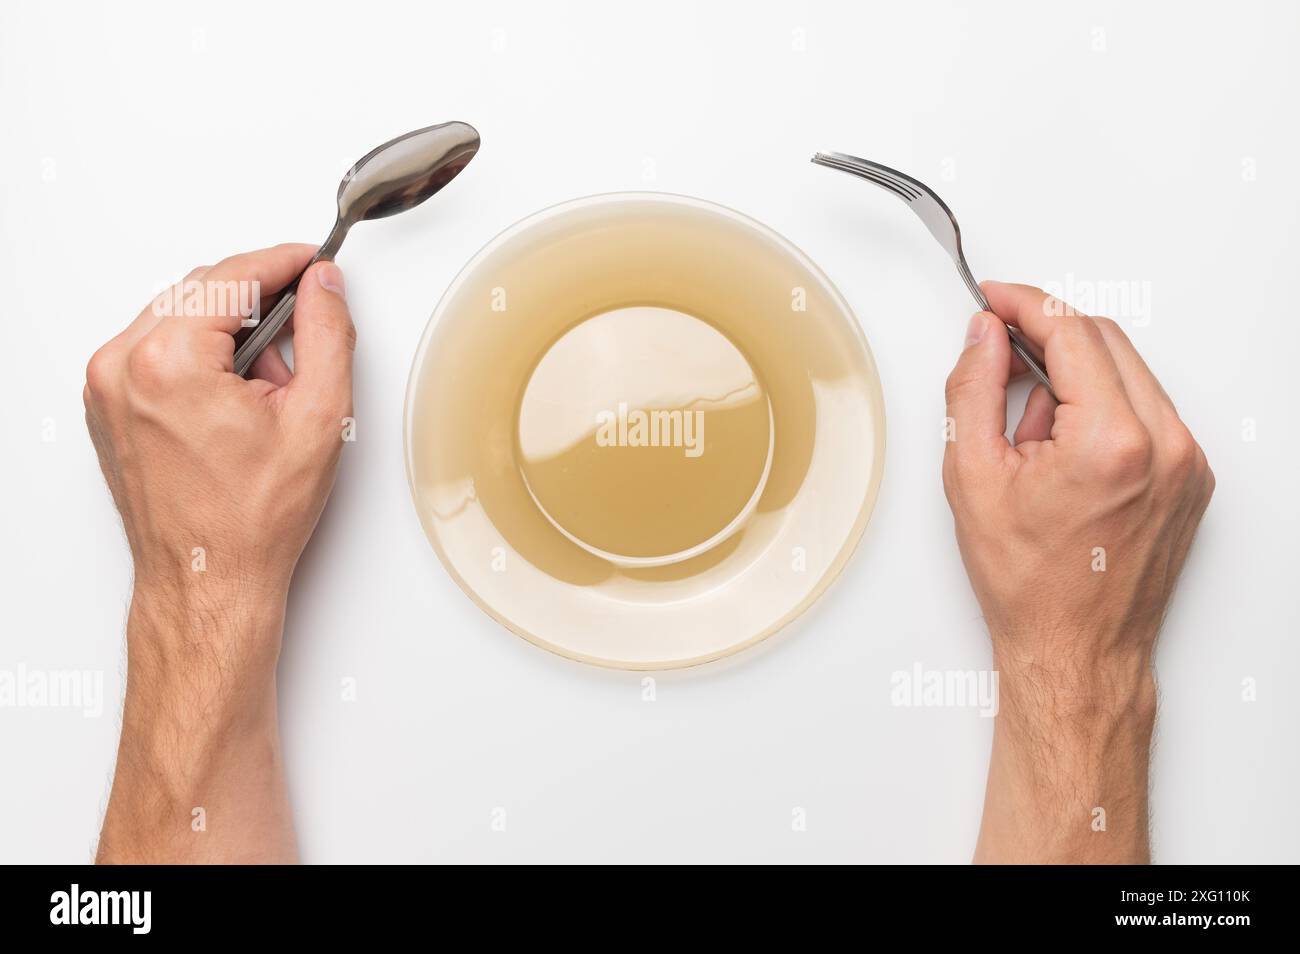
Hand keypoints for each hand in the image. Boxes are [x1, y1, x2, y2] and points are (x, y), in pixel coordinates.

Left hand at [85, 244, 354, 862]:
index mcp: (169, 361)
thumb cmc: (251, 519)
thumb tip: (324, 287)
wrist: (209, 578)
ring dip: (229, 331)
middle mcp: (123, 365)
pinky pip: (155, 347)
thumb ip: (327, 334)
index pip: (233, 275)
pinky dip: (199, 354)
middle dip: (259, 303)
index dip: (284, 262)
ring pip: (178, 316)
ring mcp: (105, 386)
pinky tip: (235, 398)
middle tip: (304, 339)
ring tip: (269, 389)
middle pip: (201, 290)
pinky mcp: (105, 404)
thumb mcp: (317, 417)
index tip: (314, 261)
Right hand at [943, 281, 1212, 863]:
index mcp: (1112, 441)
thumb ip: (973, 389)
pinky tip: (1064, 451)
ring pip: (1129, 371)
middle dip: (1047, 335)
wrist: (1075, 649)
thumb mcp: (972, 477)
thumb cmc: (1029, 583)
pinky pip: (1147, 409)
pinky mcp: (1192, 476)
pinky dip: (1102, 408)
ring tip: (1030, 434)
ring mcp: (1187, 461)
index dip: (1024, 304)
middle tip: (998, 350)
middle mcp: (1164, 444)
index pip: (1071, 332)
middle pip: (1105, 340)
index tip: (994, 298)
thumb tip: (984, 336)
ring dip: (1074, 375)